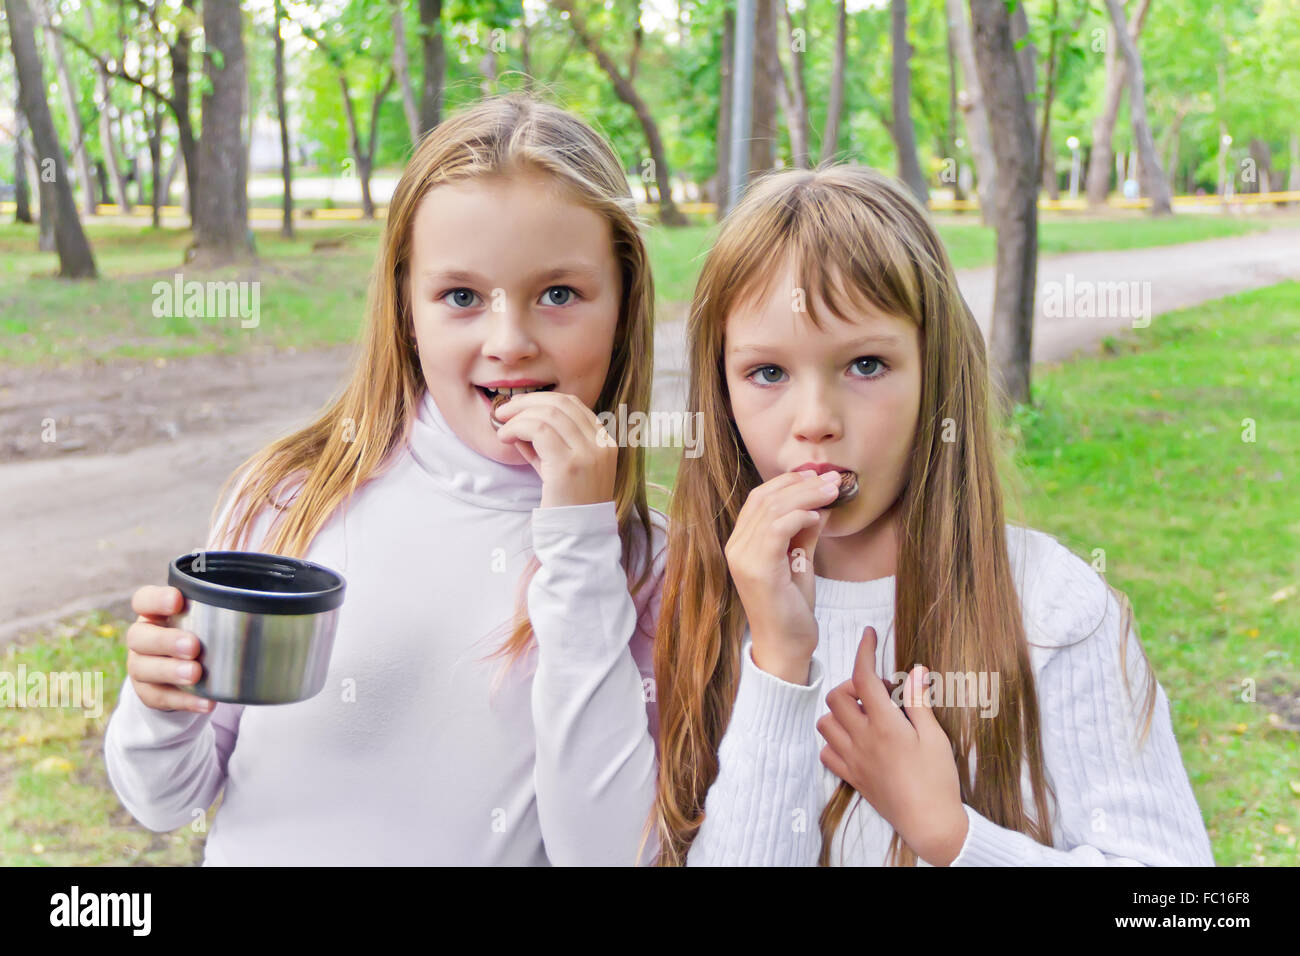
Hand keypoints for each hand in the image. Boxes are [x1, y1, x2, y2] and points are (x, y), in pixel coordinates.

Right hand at [125, 585, 214, 713]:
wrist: (178, 672)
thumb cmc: (195, 634)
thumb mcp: (201, 618)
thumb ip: (216, 611)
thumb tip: (257, 606)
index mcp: (153, 613)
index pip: (143, 600)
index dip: (155, 599)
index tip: (177, 600)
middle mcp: (141, 639)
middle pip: (139, 637)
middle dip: (166, 641)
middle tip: (193, 646)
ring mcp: (141, 667)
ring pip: (144, 669)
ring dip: (171, 671)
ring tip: (195, 674)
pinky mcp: (148, 693)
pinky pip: (162, 698)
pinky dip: (186, 701)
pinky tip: (207, 702)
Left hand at [493, 390, 617, 508]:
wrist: (580, 539)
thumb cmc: (569, 506)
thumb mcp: (560, 469)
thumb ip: (545, 446)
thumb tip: (518, 423)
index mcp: (605, 442)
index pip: (573, 404)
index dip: (542, 399)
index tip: (519, 407)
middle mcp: (601, 444)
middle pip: (560, 403)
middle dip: (526, 402)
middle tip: (503, 411)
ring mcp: (588, 454)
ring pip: (549, 413)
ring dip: (519, 415)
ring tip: (502, 427)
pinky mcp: (569, 465)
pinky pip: (540, 430)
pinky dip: (517, 428)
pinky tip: (505, 438)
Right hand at [724, 470, 842, 683]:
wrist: (786, 647)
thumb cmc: (791, 608)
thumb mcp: (799, 562)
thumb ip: (804, 534)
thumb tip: (820, 506)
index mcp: (740, 544)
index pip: (758, 499)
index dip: (788, 483)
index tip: (817, 476)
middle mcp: (735, 547)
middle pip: (764, 498)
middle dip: (801, 484)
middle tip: (832, 479)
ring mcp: (743, 558)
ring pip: (772, 509)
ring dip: (806, 495)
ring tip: (832, 491)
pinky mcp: (758, 569)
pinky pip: (777, 528)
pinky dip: (800, 516)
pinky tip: (819, 516)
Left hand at [816, 626, 967, 865]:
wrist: (930, 824)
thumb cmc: (938, 780)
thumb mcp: (935, 737)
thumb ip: (919, 701)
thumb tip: (916, 669)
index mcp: (885, 725)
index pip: (865, 676)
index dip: (865, 650)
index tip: (869, 635)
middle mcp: (862, 739)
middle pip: (836, 696)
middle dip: (853, 685)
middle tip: (879, 693)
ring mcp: (853, 759)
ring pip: (825, 723)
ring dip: (840, 712)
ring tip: (864, 715)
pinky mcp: (851, 777)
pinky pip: (826, 753)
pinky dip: (833, 741)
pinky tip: (855, 740)